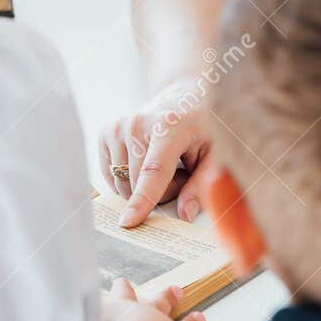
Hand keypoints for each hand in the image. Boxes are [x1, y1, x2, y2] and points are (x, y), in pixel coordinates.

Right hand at [98, 78, 212, 226]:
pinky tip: (144, 161)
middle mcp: (138, 123)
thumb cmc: (201, 128)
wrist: (181, 99)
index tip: (129, 222)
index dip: (143, 198)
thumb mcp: (215, 154)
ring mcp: (119, 127)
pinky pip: (111, 177)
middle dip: (161, 192)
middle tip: (181, 172)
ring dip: (143, 188)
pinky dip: (128, 180)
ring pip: (123, 184)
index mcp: (169, 126)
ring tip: (164, 165)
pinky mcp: (106, 133)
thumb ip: (202, 184)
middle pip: (138, 184)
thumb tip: (184, 214)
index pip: (153, 170)